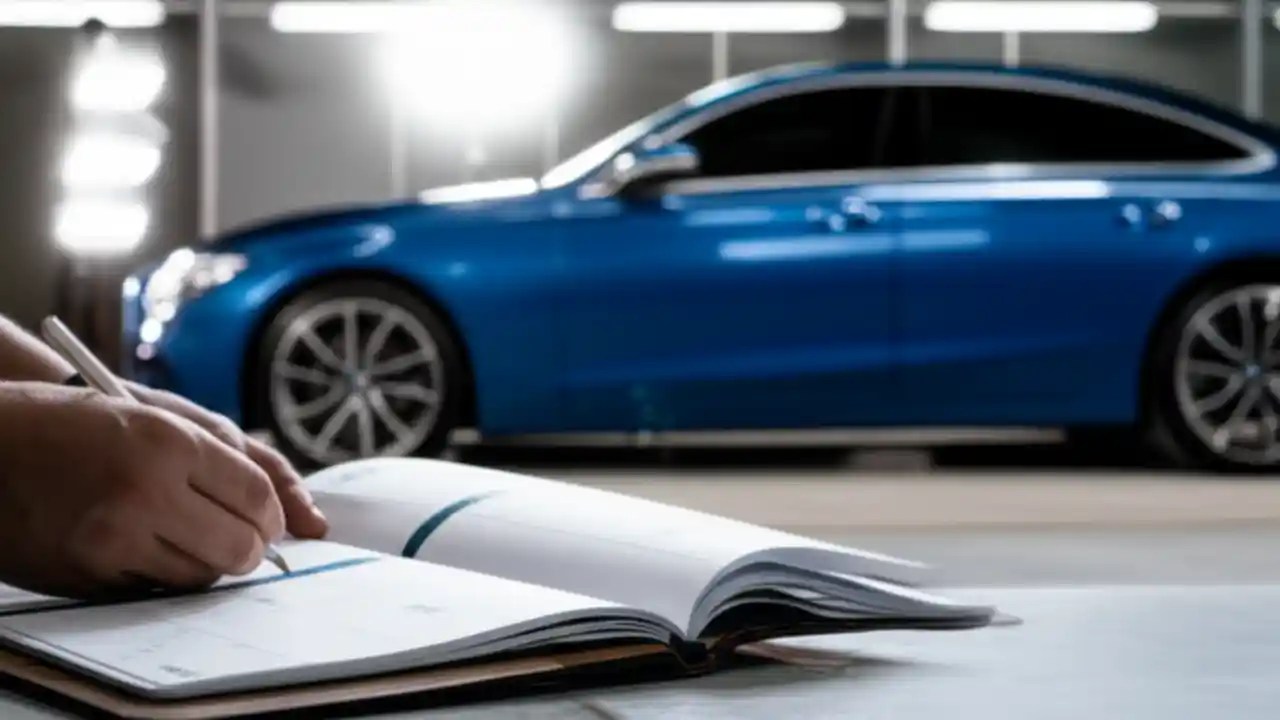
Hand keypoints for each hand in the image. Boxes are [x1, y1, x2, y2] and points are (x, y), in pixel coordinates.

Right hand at [0, 383, 285, 597]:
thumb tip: (304, 520)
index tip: (269, 517)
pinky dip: (164, 574)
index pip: (257, 497)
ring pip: (201, 575)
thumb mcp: (160, 416)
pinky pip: (155, 589)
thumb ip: (239, 460)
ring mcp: (112, 538)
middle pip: (239, 546)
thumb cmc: (78, 421)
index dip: (273, 515)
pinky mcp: (88, 574)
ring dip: (209, 562)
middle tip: (242, 535)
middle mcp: (144, 492)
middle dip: (251, 546)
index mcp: (168, 442)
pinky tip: (149, 546)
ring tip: (191, 534)